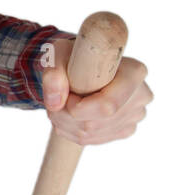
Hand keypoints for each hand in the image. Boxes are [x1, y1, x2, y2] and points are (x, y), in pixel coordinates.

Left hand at [38, 34, 152, 144]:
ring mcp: (135, 115)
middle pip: (96, 122)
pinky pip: (93, 140)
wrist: (84, 64)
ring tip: (60, 106)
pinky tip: (69, 116)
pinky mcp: (126, 129)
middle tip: (55, 102)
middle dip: (66, 117)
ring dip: (66, 125)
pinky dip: (73, 132)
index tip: (64, 96)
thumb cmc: (74, 56)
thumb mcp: (58, 55)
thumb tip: (54, 103)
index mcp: (134, 72)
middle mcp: (141, 95)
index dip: (77, 108)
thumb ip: (53, 74)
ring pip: (92, 133)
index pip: (107, 105)